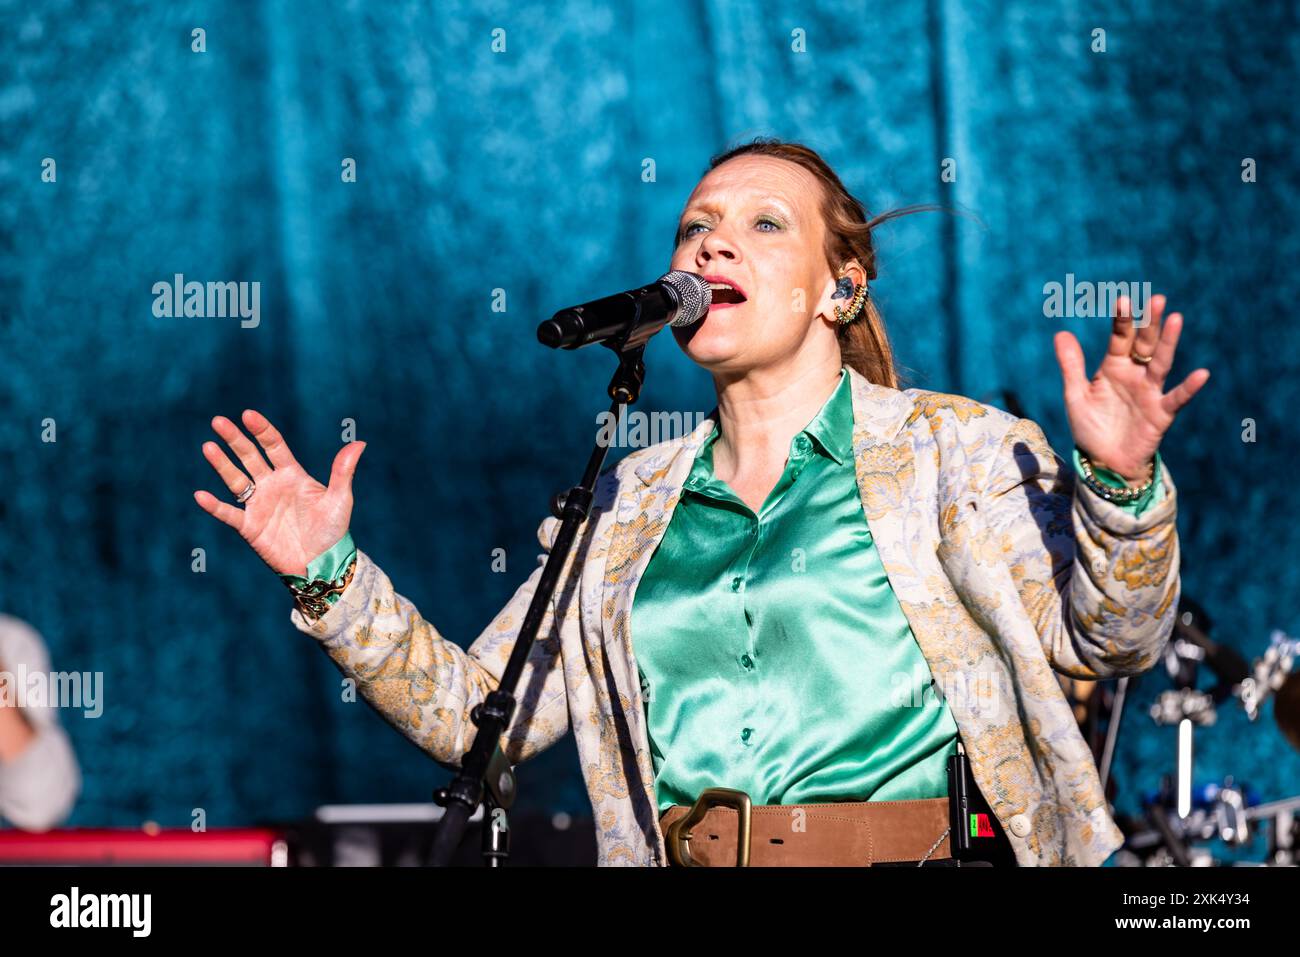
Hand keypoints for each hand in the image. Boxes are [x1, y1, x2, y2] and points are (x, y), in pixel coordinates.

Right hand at [194, 410, 365, 575]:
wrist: (322, 564)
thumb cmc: (333, 531)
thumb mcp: (340, 499)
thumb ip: (343, 471)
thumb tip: (359, 442)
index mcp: (293, 475)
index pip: (274, 446)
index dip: (261, 430)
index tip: (247, 415)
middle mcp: (272, 486)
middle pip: (250, 457)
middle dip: (235, 440)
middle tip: (218, 421)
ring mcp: (259, 505)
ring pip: (236, 480)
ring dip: (222, 465)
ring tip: (208, 446)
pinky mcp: (250, 527)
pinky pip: (229, 514)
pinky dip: (215, 506)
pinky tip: (201, 495)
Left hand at [1053, 293, 1208, 482]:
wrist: (1103, 461)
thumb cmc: (1091, 427)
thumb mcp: (1076, 395)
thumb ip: (1071, 365)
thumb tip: (1061, 332)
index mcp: (1113, 367)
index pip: (1119, 339)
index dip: (1122, 321)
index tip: (1123, 299)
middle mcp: (1135, 375)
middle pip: (1144, 344)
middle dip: (1150, 323)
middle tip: (1156, 299)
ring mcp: (1150, 392)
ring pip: (1161, 363)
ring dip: (1169, 342)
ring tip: (1176, 319)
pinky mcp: (1161, 413)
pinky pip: (1176, 398)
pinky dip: (1188, 388)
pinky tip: (1201, 374)